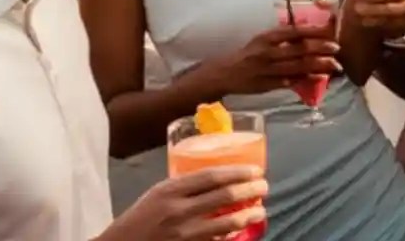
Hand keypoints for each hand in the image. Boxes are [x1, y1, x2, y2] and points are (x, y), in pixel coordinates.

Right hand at [98, 165, 266, 240]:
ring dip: (248, 216)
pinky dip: (230, 237)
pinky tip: (240, 232)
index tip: (256, 170)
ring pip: (226, 225)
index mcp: (170, 191)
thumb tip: (219, 178)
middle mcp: (178, 211)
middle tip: (263, 187)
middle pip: (224, 197)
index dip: (238, 173)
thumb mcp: (158, 193)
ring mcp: (184, 235)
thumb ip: (185, 187)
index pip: (212, 177)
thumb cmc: (141, 217)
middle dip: (250, 190)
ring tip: (260, 211)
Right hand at [208, 25, 340, 95]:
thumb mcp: (262, 40)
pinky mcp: (267, 85)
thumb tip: (307, 32)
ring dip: (317, 66)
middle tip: (337, 48)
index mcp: (267, 38)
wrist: (226, 73)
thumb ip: (282, 38)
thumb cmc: (248, 54)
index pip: (293, 32)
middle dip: (320, 48)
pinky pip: (289, 82)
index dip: (312, 31)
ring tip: (334, 65)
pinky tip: (319, 78)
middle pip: (298, 50)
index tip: (329, 30)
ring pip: (297, 66)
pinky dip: (305, 79)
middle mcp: (268, 52)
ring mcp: (268, 70)